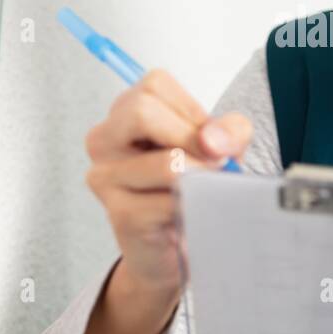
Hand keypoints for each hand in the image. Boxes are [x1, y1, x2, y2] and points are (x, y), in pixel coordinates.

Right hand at [83, 68, 250, 294]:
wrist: (174, 249)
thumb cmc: (193, 188)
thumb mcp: (221, 147)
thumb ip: (228, 131)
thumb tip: (214, 140)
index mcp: (124, 113)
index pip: (155, 84)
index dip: (191, 111)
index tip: (205, 138)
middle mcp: (104, 140)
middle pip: (143, 111)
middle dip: (191, 137)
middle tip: (210, 162)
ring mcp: (105, 177)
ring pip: (166, 162)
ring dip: (200, 177)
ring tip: (202, 190)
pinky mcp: (120, 213)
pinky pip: (170, 201)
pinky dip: (194, 206)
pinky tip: (190, 212)